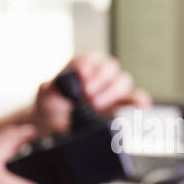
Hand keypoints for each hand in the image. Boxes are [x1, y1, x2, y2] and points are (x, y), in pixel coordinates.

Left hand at [32, 51, 151, 135]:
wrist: (54, 127)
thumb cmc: (49, 108)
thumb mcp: (43, 98)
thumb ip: (45, 90)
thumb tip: (49, 85)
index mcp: (81, 66)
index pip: (91, 56)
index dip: (88, 64)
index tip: (81, 77)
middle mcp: (98, 75)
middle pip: (110, 66)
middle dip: (100, 79)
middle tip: (87, 94)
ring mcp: (109, 89)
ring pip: (123, 80)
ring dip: (112, 91)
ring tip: (96, 104)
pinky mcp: (119, 104)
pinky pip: (135, 98)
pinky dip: (139, 99)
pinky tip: (140, 105)